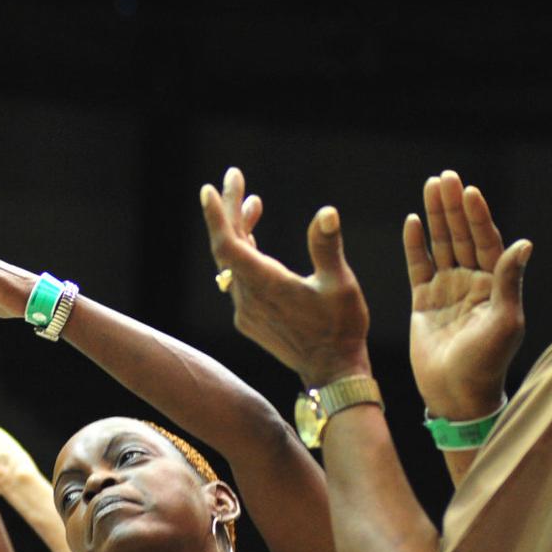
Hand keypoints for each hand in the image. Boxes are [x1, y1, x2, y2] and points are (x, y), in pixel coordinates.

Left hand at [200, 167, 370, 386]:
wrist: (333, 372)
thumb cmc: (341, 329)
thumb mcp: (340, 285)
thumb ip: (327, 247)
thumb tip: (327, 212)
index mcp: (267, 286)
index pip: (228, 245)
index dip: (217, 217)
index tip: (209, 190)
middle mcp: (249, 299)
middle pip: (227, 248)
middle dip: (229, 212)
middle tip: (234, 179)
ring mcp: (247, 312)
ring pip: (232, 264)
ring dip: (240, 232)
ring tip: (252, 203)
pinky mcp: (250, 321)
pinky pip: (238, 280)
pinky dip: (244, 256)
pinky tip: (255, 241)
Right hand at [404, 170, 531, 419]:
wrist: (456, 394)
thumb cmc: (488, 362)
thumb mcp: (505, 321)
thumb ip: (509, 281)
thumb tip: (523, 243)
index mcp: (495, 285)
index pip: (486, 241)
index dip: (478, 216)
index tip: (469, 191)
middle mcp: (472, 282)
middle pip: (462, 236)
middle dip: (454, 206)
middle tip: (445, 177)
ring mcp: (447, 290)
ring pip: (440, 245)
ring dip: (436, 216)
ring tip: (430, 186)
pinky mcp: (424, 302)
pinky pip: (419, 266)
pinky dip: (415, 244)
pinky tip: (413, 221)